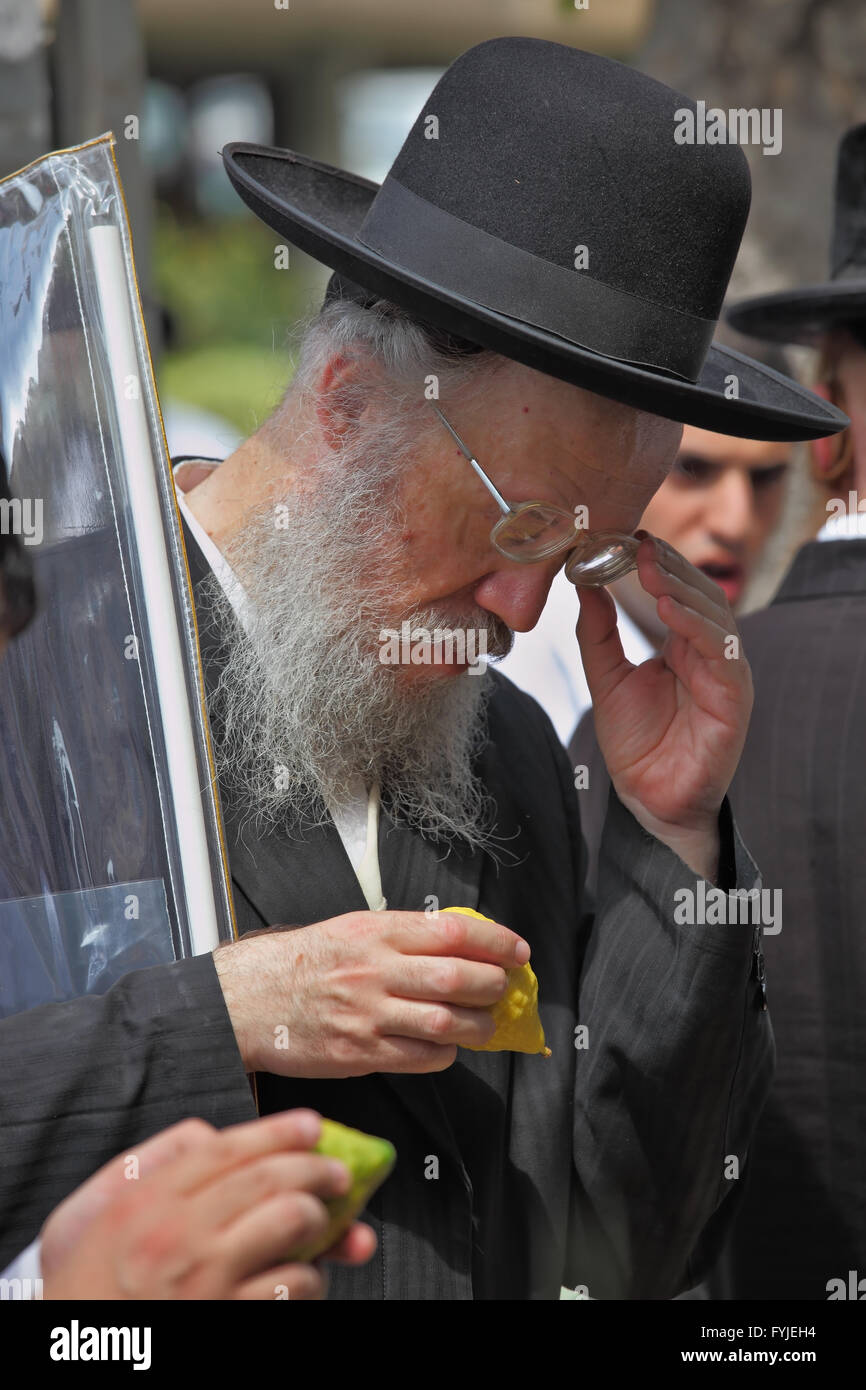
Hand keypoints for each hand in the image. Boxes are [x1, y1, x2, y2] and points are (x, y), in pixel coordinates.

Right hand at [41, 1110, 375, 1299]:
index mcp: (144, 1202)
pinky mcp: (229, 1322)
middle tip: (340, 1173)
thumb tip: (207, 1137)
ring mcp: (205, 1282)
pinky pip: (292, 1286)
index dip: (278, 1131)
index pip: (226, 1149)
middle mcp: (177, 1235)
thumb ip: (146, 1168)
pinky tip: (304, 1281)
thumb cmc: (82, 1294)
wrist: (71, 1360)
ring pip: (291, 1225)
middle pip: (268, 1179)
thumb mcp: (86, 1220)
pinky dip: (310, 1279)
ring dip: (320, 1222)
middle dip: (317, 1168)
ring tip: (322, 1228)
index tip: (312, 1125)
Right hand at [213, 910, 529, 1077]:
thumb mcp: (350, 928)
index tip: (517, 951)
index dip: (495, 942)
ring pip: (448, 1022)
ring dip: (478, 1025)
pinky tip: (445, 1047)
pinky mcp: (360, 1053)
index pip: (452, 932)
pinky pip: (422, 1058)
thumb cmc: (298, 963)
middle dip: (494, 986)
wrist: (246, 1000)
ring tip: (484, 1022)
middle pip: (458, 978)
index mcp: (376, 932)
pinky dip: (446, 1054)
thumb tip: (456, 942)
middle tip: (503, 989)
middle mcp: (375, 970)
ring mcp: (369, 1015)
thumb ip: (400, 935)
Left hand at [575, 533, 752, 880]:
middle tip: (638, 543)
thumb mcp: (607, 679)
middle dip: (669, 567)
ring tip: (650, 568)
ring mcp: (724, 675)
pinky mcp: (734, 699)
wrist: (649, 801)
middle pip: (698, 595)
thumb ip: (598, 634)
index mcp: (682, 646)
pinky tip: (670, 610)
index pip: (677, 591)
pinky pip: (720, 654)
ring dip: (682, 588)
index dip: (656, 564)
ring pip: (713, 616)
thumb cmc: (637, 745)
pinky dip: (696, 628)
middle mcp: (708, 654)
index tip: (626, 538)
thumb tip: (583, 584)